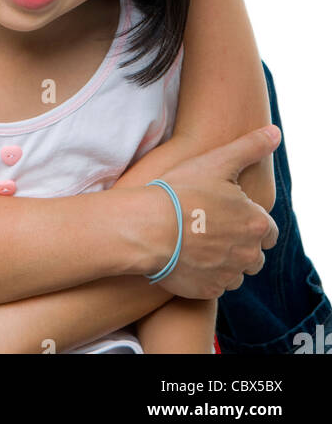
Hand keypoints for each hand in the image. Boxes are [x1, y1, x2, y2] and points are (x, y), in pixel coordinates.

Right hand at [140, 126, 279, 298]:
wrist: (148, 228)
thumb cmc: (181, 191)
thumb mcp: (217, 161)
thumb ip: (250, 147)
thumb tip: (275, 132)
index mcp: (256, 224)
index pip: (268, 231)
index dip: (249, 220)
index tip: (228, 213)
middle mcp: (249, 254)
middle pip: (253, 254)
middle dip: (238, 242)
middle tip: (209, 225)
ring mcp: (228, 275)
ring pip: (235, 271)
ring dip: (224, 260)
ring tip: (197, 241)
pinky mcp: (208, 291)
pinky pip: (214, 284)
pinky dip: (205, 274)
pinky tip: (187, 255)